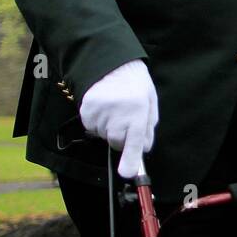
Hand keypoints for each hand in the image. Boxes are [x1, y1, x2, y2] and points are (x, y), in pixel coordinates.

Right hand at [79, 60, 158, 179]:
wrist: (111, 64)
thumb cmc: (135, 84)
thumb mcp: (150, 103)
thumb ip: (148, 127)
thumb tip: (144, 149)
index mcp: (138, 112)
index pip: (134, 142)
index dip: (130, 160)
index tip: (127, 173)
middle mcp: (118, 115)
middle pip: (117, 142)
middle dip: (121, 136)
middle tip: (124, 118)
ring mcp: (100, 114)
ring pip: (103, 135)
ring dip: (109, 127)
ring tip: (114, 108)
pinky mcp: (86, 112)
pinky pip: (92, 127)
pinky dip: (97, 122)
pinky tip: (103, 107)